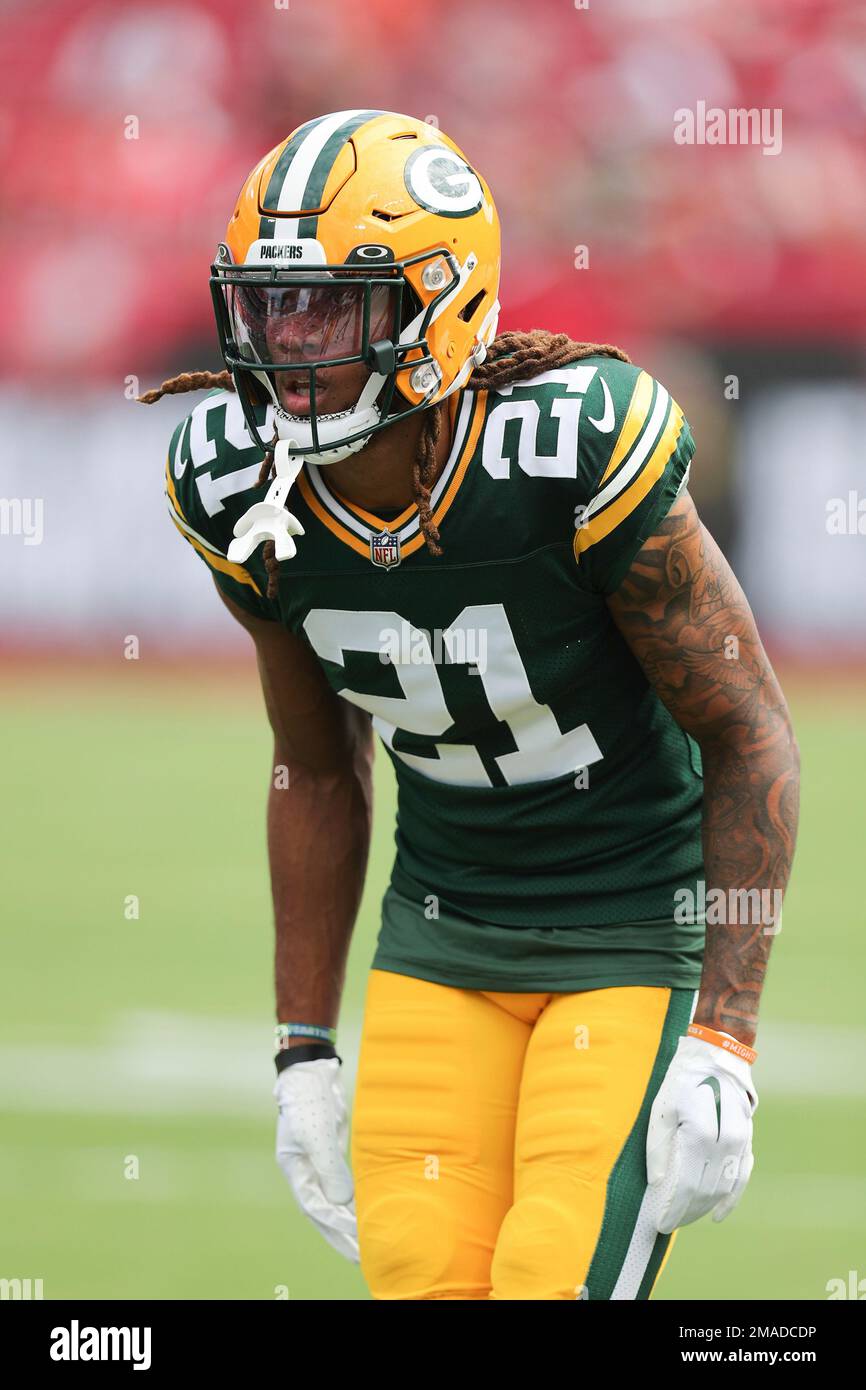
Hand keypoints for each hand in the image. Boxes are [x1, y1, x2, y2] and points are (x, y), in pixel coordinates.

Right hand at [273, 1057, 358, 1261]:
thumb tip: (342, 1200)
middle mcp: (305, 1172)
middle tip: (361, 1258)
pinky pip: (343, 1185)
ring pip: (333, 1201)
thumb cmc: (309, 1101)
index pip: (315, 1206)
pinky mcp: (331, 1155)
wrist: (311, 1074)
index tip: (355, 1236)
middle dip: (340, 1236)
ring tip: (366, 1245)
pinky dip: (353, 1200)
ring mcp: (317, 1164)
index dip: (335, 1223)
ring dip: (348, 1222)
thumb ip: (328, 1168)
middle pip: (323, 1212)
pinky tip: (367, 1212)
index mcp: (295, 1169)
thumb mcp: (316, 1134)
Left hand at [646, 1034, 757, 1233]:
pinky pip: (742, 1175)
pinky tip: (719, 1214)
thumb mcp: (662, 1107)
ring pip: (724, 1186)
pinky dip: (731, 1198)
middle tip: (669, 1223)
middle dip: (687, 1210)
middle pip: (706, 1189)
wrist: (716, 1055)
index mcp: (701, 1133)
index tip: (661, 1223)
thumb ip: (660, 1146)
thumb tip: (660, 1183)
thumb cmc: (682, 1080)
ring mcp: (741, 1142)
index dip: (674, 1207)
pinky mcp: (747, 1140)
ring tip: (687, 1218)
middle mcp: (725, 1141)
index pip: (687, 1184)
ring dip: (705, 1206)